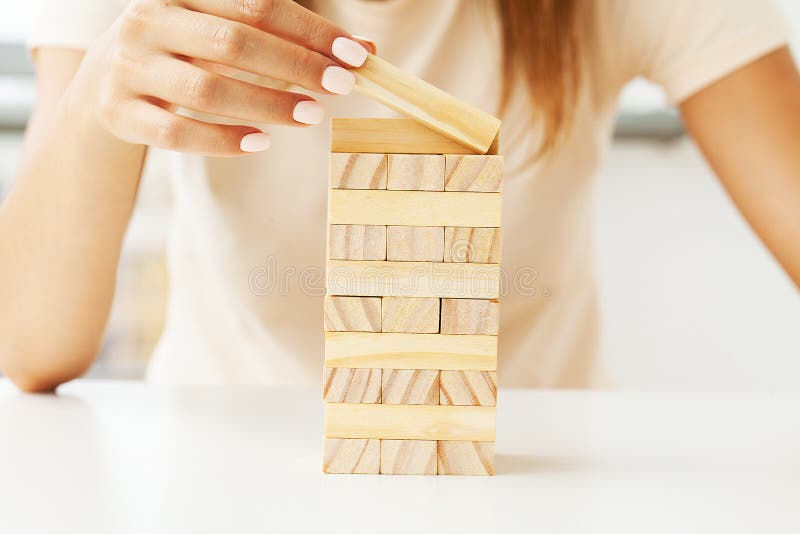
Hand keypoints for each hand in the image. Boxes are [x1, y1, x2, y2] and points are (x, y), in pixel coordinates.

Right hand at [74, 0, 372, 155]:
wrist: (106, 82)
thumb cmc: (184, 51)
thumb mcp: (225, 33)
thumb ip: (288, 39)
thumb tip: (365, 50)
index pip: (256, 5)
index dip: (308, 31)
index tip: (355, 55)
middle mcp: (150, 22)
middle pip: (232, 43)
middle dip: (294, 66)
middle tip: (341, 87)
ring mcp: (130, 69)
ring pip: (205, 91)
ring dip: (266, 105)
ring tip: (312, 115)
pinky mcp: (120, 113)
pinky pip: (175, 133)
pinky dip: (222, 140)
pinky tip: (261, 143)